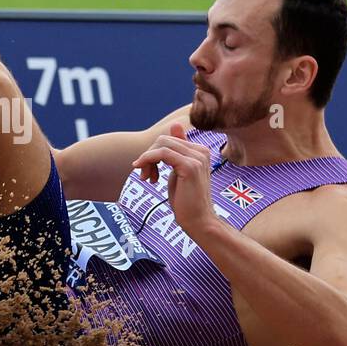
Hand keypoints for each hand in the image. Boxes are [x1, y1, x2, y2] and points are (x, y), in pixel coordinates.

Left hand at [132, 123, 218, 239]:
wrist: (198, 221)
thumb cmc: (187, 201)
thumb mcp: (178, 171)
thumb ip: (176, 151)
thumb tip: (175, 124)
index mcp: (200, 150)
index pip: (168, 139)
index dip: (153, 153)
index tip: (148, 170)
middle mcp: (201, 151)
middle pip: (163, 140)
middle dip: (148, 156)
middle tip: (144, 176)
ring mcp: (197, 158)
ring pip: (161, 145)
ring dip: (147, 160)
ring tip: (146, 178)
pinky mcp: (190, 167)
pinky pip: (162, 154)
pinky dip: (148, 160)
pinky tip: (144, 175)